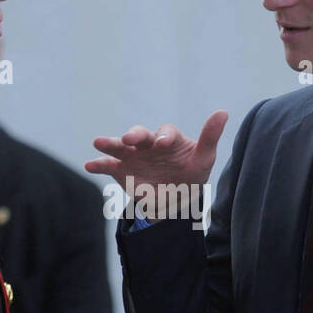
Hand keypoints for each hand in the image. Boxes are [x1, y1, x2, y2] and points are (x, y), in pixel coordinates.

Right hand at [85, 111, 228, 216]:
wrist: (174, 200)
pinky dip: (98, 164)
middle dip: (134, 134)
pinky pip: (108, 165)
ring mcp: (133, 156)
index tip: (162, 144)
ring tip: (98, 142)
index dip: (163, 136)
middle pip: (139, 134)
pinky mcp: (121, 170)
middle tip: (129, 138)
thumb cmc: (191, 174)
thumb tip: (223, 111)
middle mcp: (148, 143)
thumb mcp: (204, 158)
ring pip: (119, 146)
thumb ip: (210, 137)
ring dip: (109, 143)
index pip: (165, 133)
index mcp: (168, 139)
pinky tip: (89, 165)